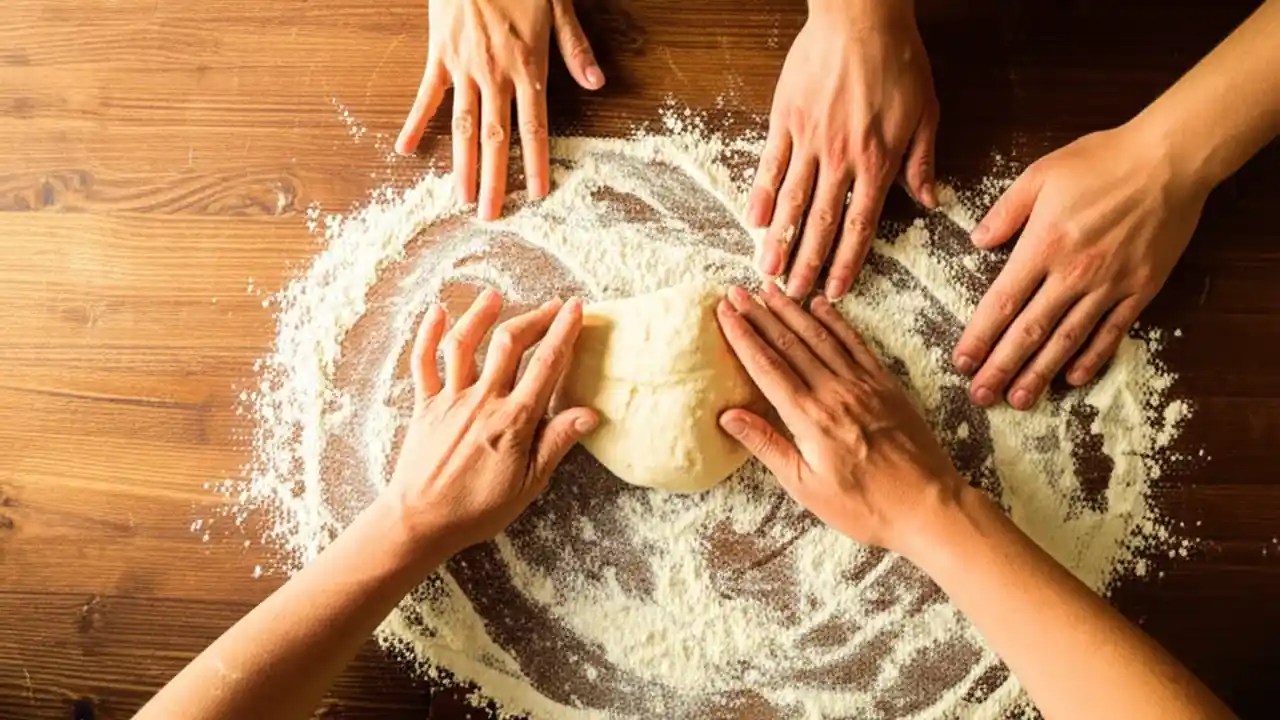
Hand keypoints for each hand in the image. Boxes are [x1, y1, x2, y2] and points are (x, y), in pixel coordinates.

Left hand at [384, 290, 597, 557]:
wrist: (420, 521)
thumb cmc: (477, 509)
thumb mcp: (528, 484)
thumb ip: (556, 443)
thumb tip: (589, 414)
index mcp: (513, 420)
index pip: (546, 365)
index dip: (564, 332)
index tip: (577, 309)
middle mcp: (482, 400)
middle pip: (510, 343)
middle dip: (535, 317)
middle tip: (553, 305)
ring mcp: (450, 399)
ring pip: (465, 343)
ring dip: (480, 314)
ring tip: (495, 296)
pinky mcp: (425, 405)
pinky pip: (423, 362)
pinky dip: (428, 334)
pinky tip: (437, 312)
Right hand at [395, 0, 604, 219]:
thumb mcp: (557, 4)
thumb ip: (574, 47)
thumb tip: (597, 84)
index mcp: (527, 65)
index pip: (534, 126)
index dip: (536, 162)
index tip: (537, 194)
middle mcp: (494, 74)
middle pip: (495, 137)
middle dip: (494, 180)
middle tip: (490, 216)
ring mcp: (463, 66)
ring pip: (463, 125)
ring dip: (461, 165)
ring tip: (460, 198)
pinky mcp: (439, 54)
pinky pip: (427, 95)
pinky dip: (417, 122)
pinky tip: (408, 149)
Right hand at [715, 284, 963, 552]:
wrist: (929, 506)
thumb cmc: (865, 506)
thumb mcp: (806, 486)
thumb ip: (767, 445)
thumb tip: (727, 416)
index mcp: (810, 418)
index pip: (767, 366)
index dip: (743, 336)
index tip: (724, 312)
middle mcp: (835, 392)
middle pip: (789, 343)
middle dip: (760, 314)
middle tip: (737, 291)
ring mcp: (864, 384)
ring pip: (821, 336)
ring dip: (792, 310)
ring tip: (770, 289)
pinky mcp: (886, 385)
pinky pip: (856, 344)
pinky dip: (836, 321)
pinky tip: (821, 305)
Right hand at [749, 0, 938, 300]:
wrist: (862, 17)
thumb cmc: (898, 61)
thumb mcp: (926, 113)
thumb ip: (922, 162)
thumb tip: (930, 203)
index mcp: (878, 162)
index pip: (861, 225)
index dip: (848, 263)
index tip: (836, 292)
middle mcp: (841, 159)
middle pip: (822, 223)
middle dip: (807, 264)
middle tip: (793, 296)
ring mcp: (809, 140)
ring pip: (792, 200)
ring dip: (779, 240)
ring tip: (767, 270)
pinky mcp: (785, 120)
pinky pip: (770, 164)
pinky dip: (762, 194)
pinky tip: (754, 220)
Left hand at [953, 124, 1208, 409]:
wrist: (1169, 160)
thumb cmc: (1101, 161)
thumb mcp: (1040, 174)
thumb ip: (1005, 211)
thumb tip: (977, 242)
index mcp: (1043, 246)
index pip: (1002, 302)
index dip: (980, 337)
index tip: (962, 362)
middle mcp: (1073, 273)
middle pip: (1029, 331)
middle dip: (1002, 368)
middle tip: (981, 397)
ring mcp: (1109, 285)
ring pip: (1067, 339)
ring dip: (1040, 373)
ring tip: (1019, 400)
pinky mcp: (1140, 289)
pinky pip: (1111, 332)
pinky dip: (1091, 358)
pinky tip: (1072, 378)